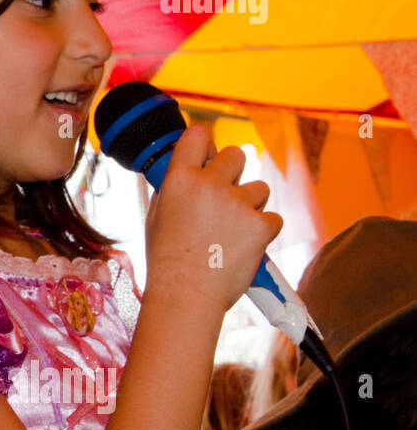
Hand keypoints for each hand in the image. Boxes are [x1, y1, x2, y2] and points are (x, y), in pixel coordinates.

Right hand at [143, 125, 282, 314]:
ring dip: (251, 205)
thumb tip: (188, 176)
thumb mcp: (157, 215)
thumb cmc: (167, 260)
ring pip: (259, 188)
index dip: (205, 145)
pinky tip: (244, 246)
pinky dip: (263, 231)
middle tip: (226, 196)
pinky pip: (272, 217)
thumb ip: (174, 189)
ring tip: (233, 232)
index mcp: (179, 178)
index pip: (198, 136)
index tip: (207, 156)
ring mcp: (238, 203)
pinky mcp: (261, 224)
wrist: (186, 294)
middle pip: (237, 154)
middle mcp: (209, 184)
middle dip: (235, 172)